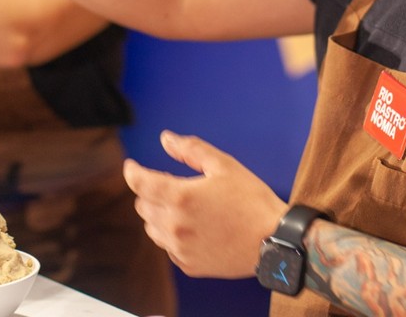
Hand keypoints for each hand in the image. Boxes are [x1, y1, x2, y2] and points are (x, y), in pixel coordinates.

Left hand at [122, 131, 286, 277]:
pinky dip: (173, 235)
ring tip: (185, 208)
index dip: (132, 172)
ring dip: (159, 215)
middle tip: (173, 186)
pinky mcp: (189, 265)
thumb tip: (166, 139)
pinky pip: (168, 247)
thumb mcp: (224, 166)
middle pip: (143, 206)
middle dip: (151, 193)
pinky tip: (195, 228)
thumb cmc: (251, 200)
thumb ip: (191, 150)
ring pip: (152, 228)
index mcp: (181, 197)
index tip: (131, 166)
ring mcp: (180, 249)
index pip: (140, 184)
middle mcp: (174, 225)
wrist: (274, 241)